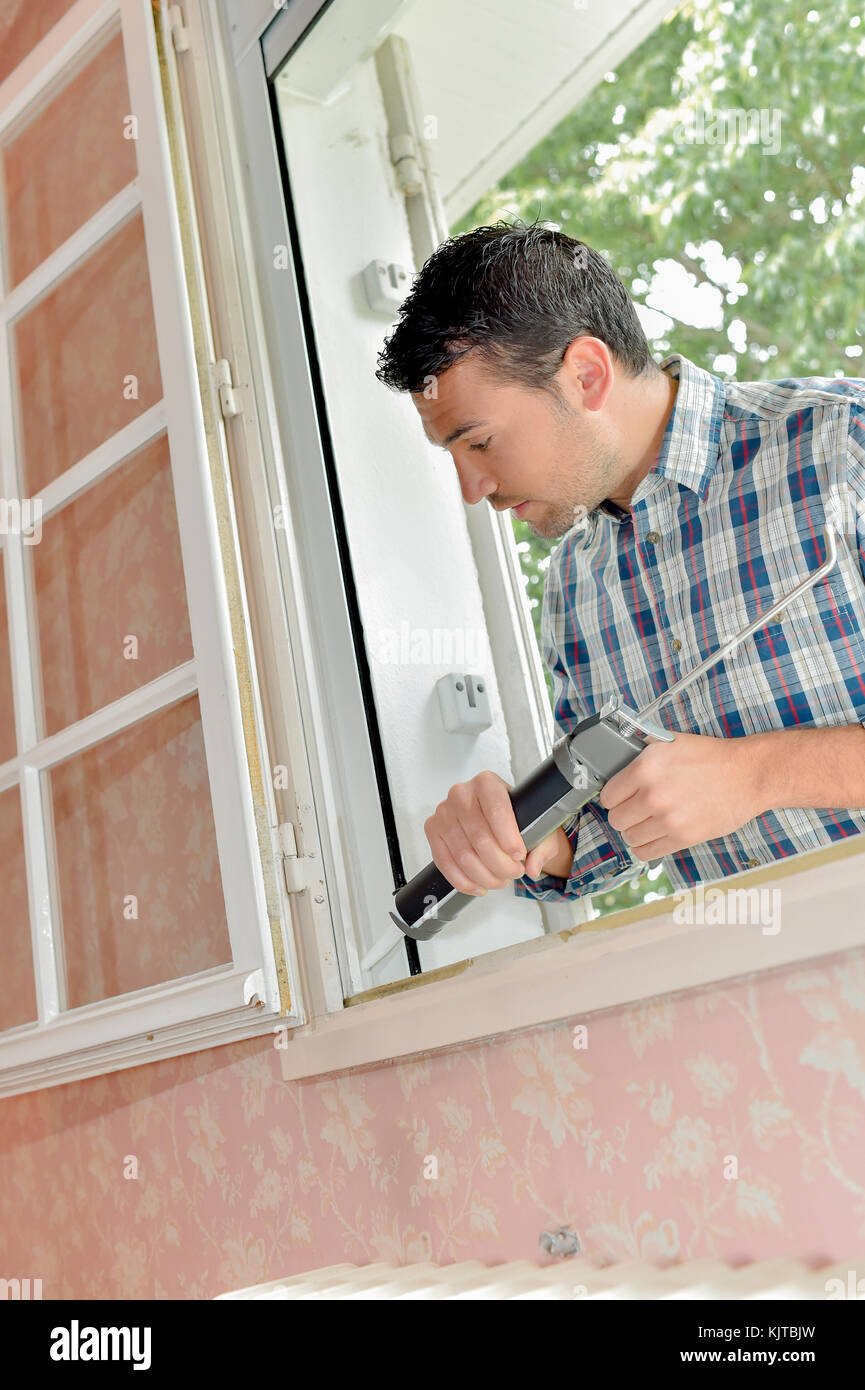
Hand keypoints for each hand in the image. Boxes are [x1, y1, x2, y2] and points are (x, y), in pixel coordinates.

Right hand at [423, 770, 568, 895]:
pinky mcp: (432, 830)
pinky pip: (445, 862)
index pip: (497, 811)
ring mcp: (443, 812)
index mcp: (487, 783)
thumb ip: (542, 848)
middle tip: (514, 872)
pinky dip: (463, 881)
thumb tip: (532, 867)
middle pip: (480, 838)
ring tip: (500, 880)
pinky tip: (479, 886)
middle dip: (500, 864)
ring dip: (484, 876)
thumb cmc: (515, 818)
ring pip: (463, 855)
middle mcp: (461, 794)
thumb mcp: (539, 828)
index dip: (509, 839)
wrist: (496, 817)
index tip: (519, 856)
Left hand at [598, 730, 763, 860]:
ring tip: (645, 823)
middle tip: (634, 809)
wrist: (747, 774)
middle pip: (616, 819)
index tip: (620, 798)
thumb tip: (617, 755)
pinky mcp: (683, 837)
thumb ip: (641, 750)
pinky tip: (653, 836)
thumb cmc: (712, 757)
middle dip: (623, 815)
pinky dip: (646, 847)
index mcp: (645, 768)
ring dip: (635, 832)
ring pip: (629, 838)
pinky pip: (647, 853)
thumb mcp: (670, 742)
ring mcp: (668, 819)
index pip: (607, 796)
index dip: (613, 796)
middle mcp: (652, 795)